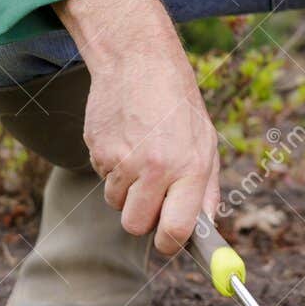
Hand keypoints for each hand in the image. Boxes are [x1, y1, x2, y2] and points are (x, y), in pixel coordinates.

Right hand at [55, 0, 220, 254]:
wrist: (139, 60)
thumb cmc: (177, 103)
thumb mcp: (206, 140)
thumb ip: (207, 188)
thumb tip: (206, 228)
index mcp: (190, 166)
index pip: (176, 231)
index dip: (170, 244)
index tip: (167, 242)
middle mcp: (156, 167)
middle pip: (136, 226)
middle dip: (142, 219)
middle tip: (151, 197)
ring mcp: (123, 160)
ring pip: (116, 203)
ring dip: (126, 189)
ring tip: (140, 153)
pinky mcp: (97, 150)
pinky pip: (102, 177)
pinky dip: (112, 167)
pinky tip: (125, 138)